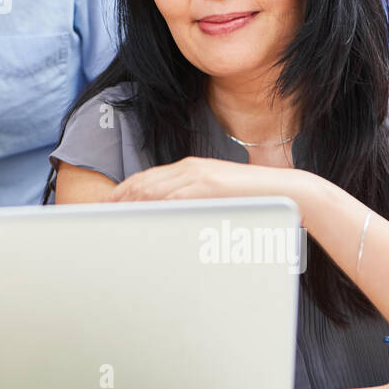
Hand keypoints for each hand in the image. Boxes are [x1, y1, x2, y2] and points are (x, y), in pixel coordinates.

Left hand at [110, 157, 320, 221]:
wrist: (291, 192)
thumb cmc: (255, 202)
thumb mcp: (218, 199)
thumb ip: (194, 204)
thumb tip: (172, 219)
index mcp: (190, 169)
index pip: (147, 180)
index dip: (123, 193)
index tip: (105, 207)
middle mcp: (190, 168)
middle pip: (143, 183)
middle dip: (117, 199)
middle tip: (97, 216)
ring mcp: (200, 175)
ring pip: (154, 189)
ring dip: (129, 205)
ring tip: (110, 220)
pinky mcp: (210, 186)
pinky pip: (176, 198)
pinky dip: (155, 207)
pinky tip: (142, 218)